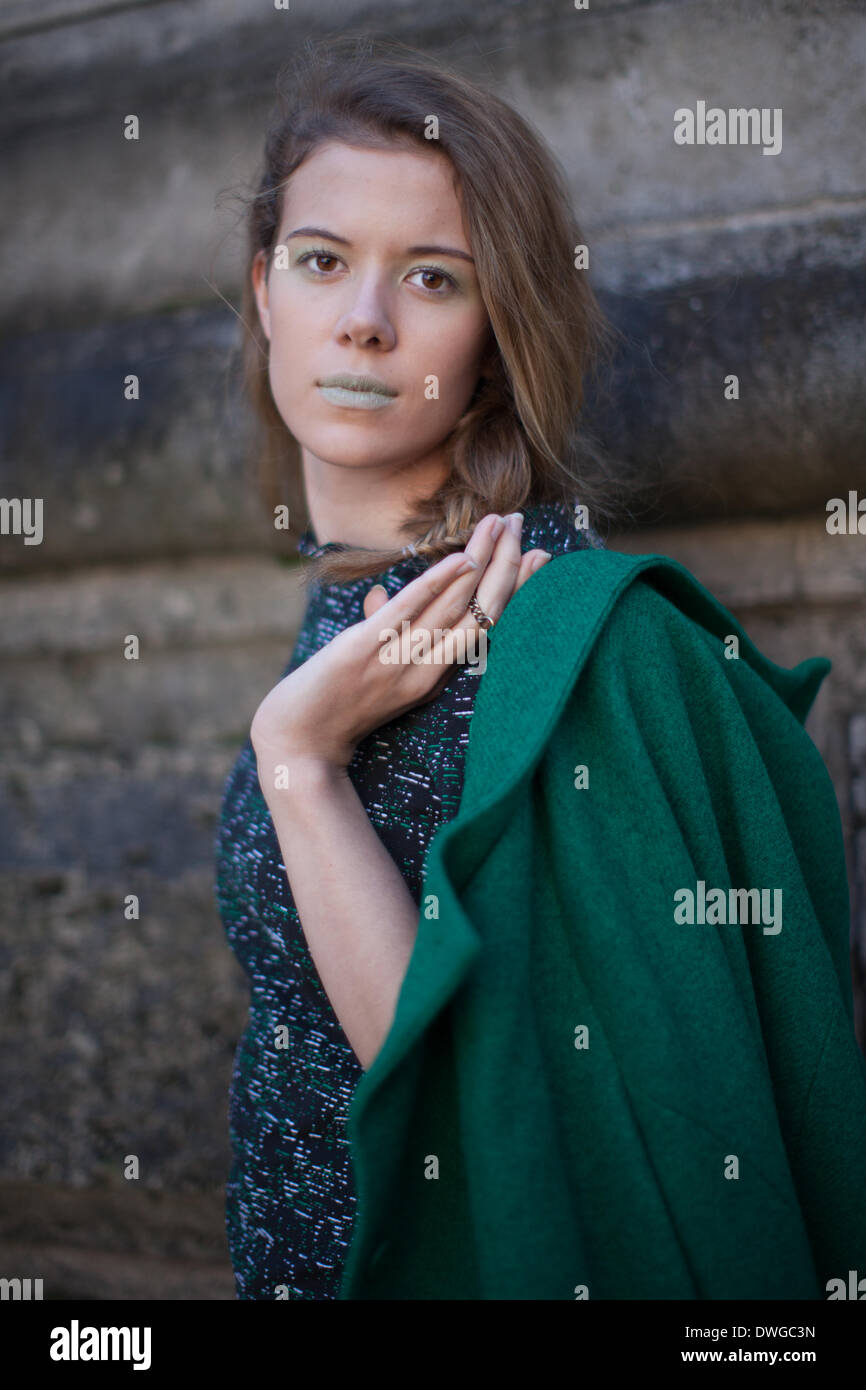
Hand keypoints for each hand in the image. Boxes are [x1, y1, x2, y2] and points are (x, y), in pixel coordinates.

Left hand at [250, 512, 551, 774]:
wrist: (297, 746)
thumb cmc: (331, 709)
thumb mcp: (369, 670)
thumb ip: (381, 630)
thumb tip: (380, 595)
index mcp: (432, 675)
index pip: (486, 627)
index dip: (514, 590)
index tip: (539, 556)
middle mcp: (426, 669)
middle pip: (482, 613)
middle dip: (506, 565)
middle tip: (523, 523)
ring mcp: (398, 659)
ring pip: (454, 606)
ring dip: (482, 560)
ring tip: (501, 523)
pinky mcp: (365, 649)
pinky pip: (409, 613)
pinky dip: (437, 585)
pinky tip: (460, 559)